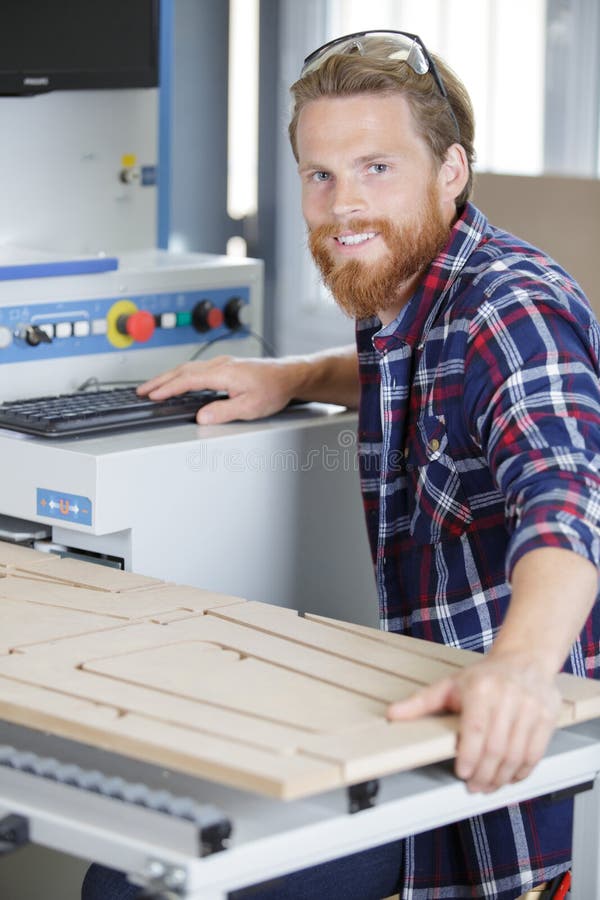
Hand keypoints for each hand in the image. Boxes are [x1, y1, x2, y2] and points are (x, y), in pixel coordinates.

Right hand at [137, 355, 296, 423]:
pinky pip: (196, 368)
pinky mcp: (226, 366)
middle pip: (182, 370)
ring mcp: (222, 363)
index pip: (187, 380)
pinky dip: (181, 374)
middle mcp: (220, 364)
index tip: (151, 396)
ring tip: (153, 386)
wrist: (289, 376)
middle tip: (142, 390)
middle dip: (159, 381)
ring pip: (188, 368)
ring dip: (168, 376)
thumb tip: (201, 417)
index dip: (167, 389)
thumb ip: (223, 412)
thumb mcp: (249, 407)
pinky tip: (178, 381)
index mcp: (223, 373)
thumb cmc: (273, 389)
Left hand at [387, 654, 561, 792]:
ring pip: (516, 754)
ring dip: (501, 777)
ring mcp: (530, 707)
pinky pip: (535, 753)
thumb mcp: (449, 685)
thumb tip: (392, 714)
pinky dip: (522, 771)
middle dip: (484, 774)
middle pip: (496, 748)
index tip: (462, 773)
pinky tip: (510, 776)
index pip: (476, 730)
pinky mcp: (547, 717)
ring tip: (488, 785)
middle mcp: (508, 697)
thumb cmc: (484, 677)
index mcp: (481, 689)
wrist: (524, 660)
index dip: (469, 756)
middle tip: (474, 787)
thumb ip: (421, 702)